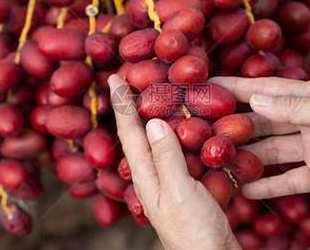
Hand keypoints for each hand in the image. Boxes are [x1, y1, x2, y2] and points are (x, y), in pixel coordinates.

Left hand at [108, 75, 239, 249]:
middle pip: (142, 134)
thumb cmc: (193, 232)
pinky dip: (185, 135)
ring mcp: (172, 180)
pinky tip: (192, 126)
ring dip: (161, 116)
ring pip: (164, 141)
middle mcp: (154, 175)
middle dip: (137, 106)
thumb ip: (166, 157)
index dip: (122, 104)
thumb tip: (153, 121)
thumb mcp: (179, 191)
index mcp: (146, 175)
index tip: (115, 77)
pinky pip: (184, 153)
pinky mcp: (189, 185)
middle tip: (137, 78)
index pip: (129, 132)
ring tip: (163, 94)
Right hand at [211, 77, 309, 198]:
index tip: (205, 87)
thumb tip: (254, 100)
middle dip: (234, 127)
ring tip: (218, 164)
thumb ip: (292, 108)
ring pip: (271, 151)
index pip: (263, 91)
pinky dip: (270, 184)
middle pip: (262, 123)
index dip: (234, 88)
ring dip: (247, 157)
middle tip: (202, 133)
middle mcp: (305, 120)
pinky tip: (247, 189)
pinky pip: (289, 179)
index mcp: (308, 97)